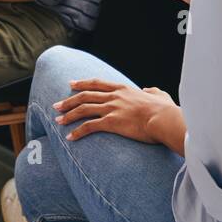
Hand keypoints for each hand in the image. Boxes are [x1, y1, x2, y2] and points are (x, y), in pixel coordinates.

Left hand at [52, 78, 178, 143]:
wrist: (163, 118)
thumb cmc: (164, 110)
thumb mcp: (159, 95)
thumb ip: (152, 91)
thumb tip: (148, 89)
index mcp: (123, 89)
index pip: (97, 83)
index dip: (82, 83)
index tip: (71, 84)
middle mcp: (114, 96)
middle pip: (85, 96)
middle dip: (68, 101)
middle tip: (56, 105)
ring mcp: (111, 108)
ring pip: (83, 109)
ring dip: (69, 115)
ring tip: (58, 121)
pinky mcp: (111, 122)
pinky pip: (89, 126)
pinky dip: (77, 132)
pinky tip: (70, 138)